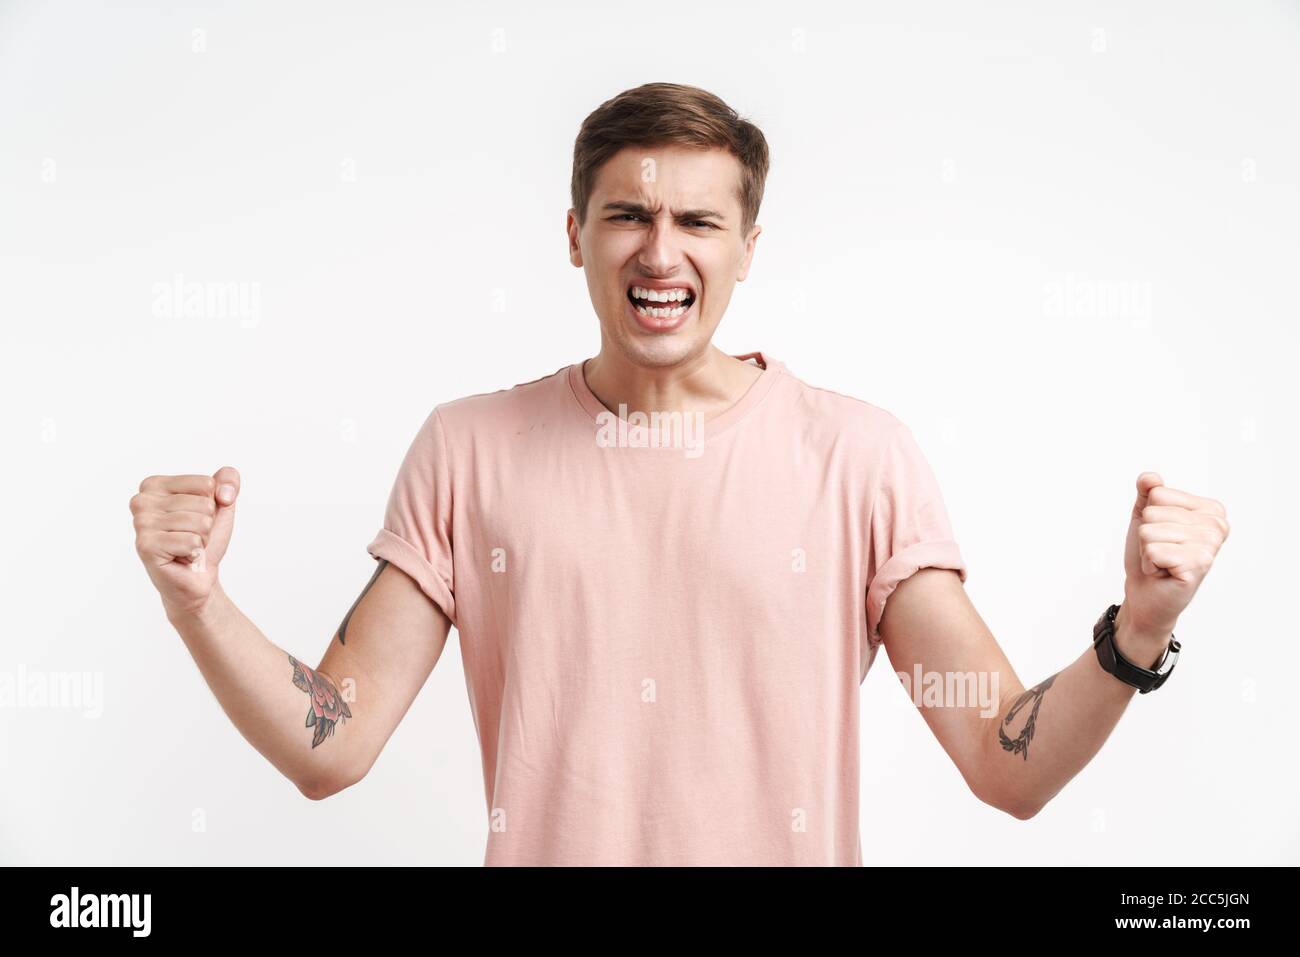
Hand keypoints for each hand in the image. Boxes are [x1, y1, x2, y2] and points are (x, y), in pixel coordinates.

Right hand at [131, 466, 240, 617]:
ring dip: (202, 539)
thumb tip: (225, 492)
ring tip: (187, 546)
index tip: (196, 517)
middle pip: (204, 504)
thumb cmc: (203, 537)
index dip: (212, 504)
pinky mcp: (146, 546)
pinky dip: (195, 552)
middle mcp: (142, 501)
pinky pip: (192, 541)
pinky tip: (182, 557)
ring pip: (200, 523)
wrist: (198, 575)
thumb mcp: (222, 503)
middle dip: (207, 524)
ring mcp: (141, 524)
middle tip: (191, 536)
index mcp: (154, 485)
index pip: (206, 483)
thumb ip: (228, 480)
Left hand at [1121, 471, 1228, 643]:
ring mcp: (1209, 546)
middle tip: (1161, 552)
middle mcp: (1216, 526)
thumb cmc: (1149, 554)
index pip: (1159, 493)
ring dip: (1147, 550)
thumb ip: (1147, 493)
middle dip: (1147, 535)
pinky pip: (1152, 550)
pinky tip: (1163, 572)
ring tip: (1162, 562)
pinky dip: (1149, 563)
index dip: (1150, 516)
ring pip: (1149, 531)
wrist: (1146, 592)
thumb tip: (1150, 477)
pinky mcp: (1197, 565)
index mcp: (1209, 510)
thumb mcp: (1145, 516)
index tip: (1163, 535)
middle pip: (1154, 512)